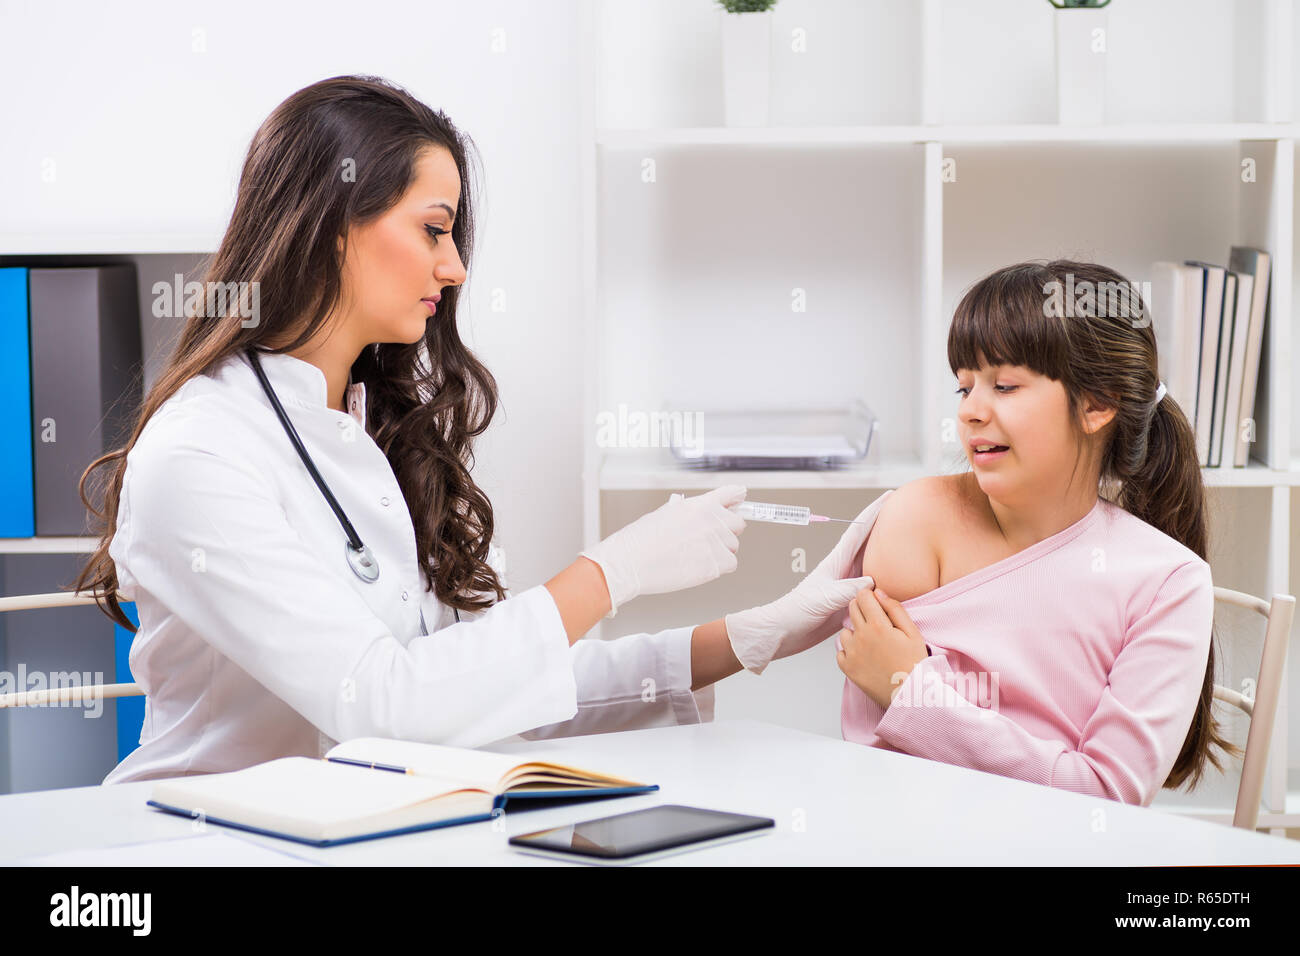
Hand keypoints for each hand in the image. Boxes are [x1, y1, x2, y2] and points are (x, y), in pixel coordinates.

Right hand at [580, 484, 746, 616]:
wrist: (629, 563)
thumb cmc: (639, 541)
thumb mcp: (661, 514)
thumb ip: (681, 509)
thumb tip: (681, 503)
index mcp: (698, 505)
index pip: (730, 493)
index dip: (736, 498)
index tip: (740, 500)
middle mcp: (711, 520)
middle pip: (738, 523)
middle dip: (726, 531)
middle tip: (706, 541)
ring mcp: (715, 542)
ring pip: (733, 546)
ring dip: (720, 551)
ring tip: (695, 556)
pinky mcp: (715, 564)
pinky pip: (731, 564)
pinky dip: (719, 568)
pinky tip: (700, 567)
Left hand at [723, 489, 894, 673]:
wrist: (785, 632)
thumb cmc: (798, 612)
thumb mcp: (825, 598)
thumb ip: (849, 589)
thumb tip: (873, 583)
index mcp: (836, 562)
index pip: (859, 531)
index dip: (874, 512)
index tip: (888, 496)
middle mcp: (844, 570)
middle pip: (870, 543)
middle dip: (886, 526)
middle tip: (904, 513)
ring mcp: (848, 585)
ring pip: (874, 563)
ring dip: (889, 553)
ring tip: (907, 543)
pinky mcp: (850, 601)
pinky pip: (874, 587)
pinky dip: (887, 581)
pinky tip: (897, 581)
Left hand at [836, 586, 929, 708]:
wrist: (910, 696)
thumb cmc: (914, 664)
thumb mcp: (913, 633)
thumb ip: (895, 609)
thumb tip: (878, 593)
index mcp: (878, 625)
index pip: (863, 596)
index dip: (869, 595)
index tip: (874, 601)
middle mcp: (861, 637)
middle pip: (852, 609)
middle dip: (862, 609)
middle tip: (876, 622)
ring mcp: (852, 653)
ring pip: (845, 631)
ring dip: (855, 632)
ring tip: (872, 643)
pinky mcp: (847, 668)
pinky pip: (841, 651)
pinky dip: (850, 651)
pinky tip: (865, 657)